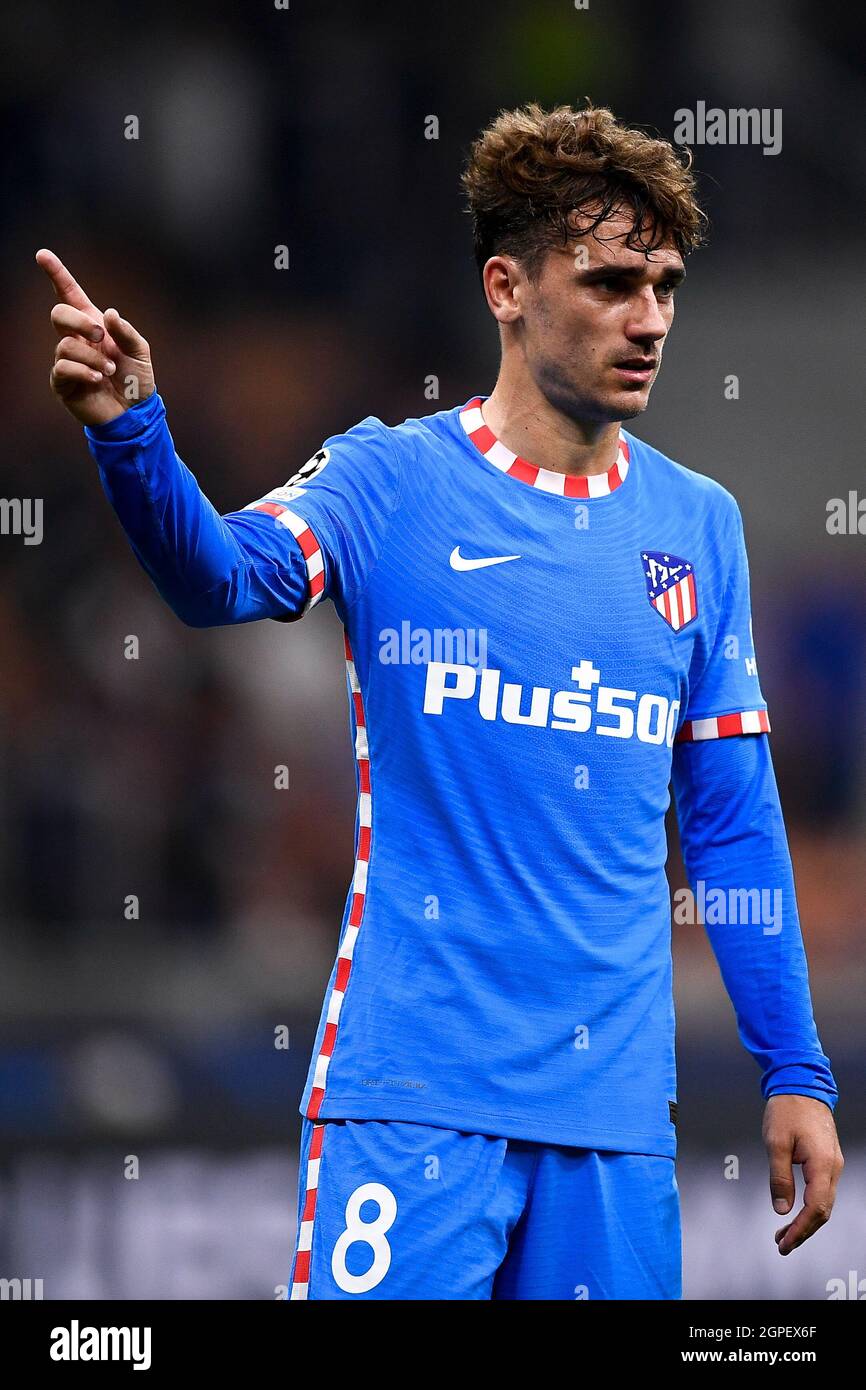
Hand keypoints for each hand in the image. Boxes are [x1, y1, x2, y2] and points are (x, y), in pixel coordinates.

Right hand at [36, 248, 153, 426]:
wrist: (134, 413)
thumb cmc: (135, 380)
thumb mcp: (139, 351)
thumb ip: (125, 330)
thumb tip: (108, 314)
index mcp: (93, 325)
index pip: (70, 294)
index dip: (57, 274)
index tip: (42, 255)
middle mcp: (76, 339)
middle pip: (59, 314)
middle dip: (79, 322)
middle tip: (100, 336)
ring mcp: (67, 360)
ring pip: (66, 345)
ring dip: (92, 357)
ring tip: (110, 370)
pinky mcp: (62, 382)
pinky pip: (63, 367)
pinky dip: (84, 370)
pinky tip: (98, 378)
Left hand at [763, 1094, 842, 1254]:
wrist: (801, 1084)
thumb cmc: (787, 1110)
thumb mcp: (775, 1143)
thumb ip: (779, 1177)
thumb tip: (781, 1209)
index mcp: (822, 1164)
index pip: (815, 1208)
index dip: (801, 1229)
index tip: (784, 1243)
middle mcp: (833, 1168)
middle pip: (823, 1211)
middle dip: (803, 1231)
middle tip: (781, 1245)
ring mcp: (832, 1164)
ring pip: (823, 1203)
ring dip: (805, 1221)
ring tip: (783, 1234)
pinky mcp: (826, 1160)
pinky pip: (821, 1191)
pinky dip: (808, 1206)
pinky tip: (794, 1212)